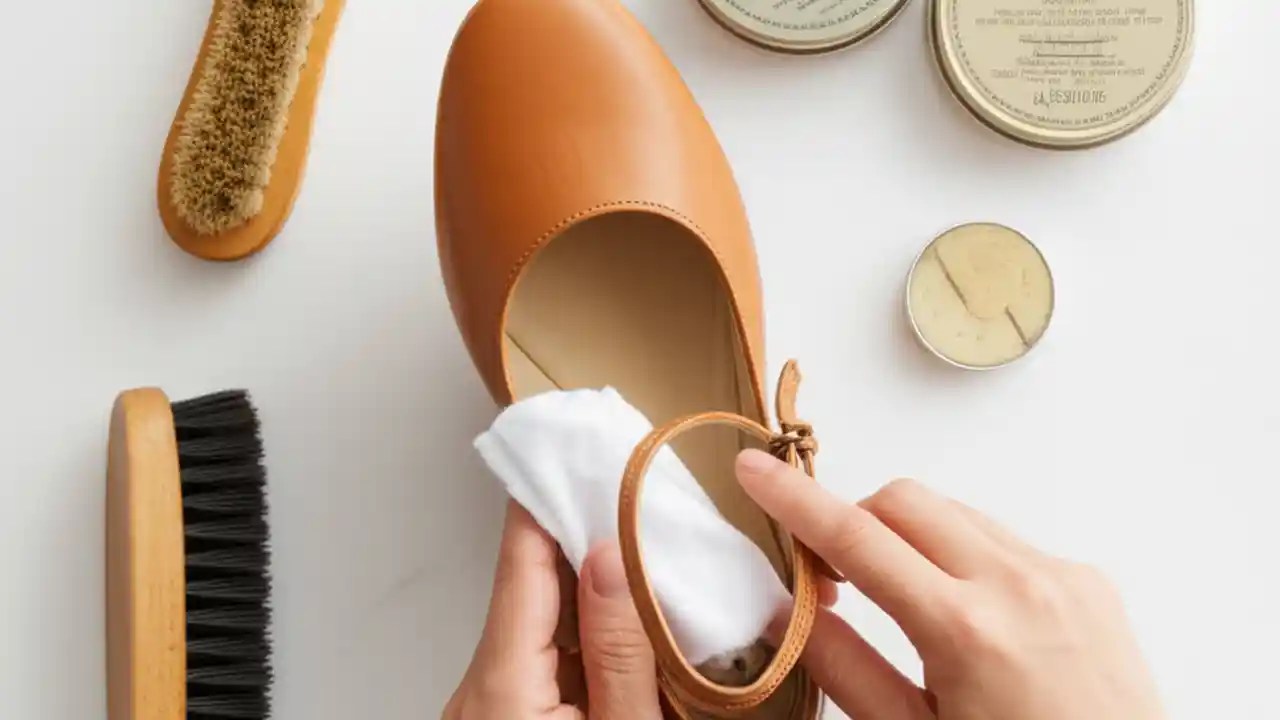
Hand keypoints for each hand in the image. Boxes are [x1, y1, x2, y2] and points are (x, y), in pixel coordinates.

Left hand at [444, 501, 662, 718]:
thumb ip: (618, 653)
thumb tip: (610, 558)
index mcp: (502, 686)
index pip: (519, 565)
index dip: (549, 506)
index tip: (583, 464)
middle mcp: (479, 691)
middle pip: (526, 592)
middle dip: (581, 549)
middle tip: (635, 509)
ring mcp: (487, 708)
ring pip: (535, 625)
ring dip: (586, 597)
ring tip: (645, 565)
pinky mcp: (503, 719)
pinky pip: (538, 661)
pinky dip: (579, 640)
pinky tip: (623, 631)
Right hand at [738, 450, 1164, 719]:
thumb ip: (844, 667)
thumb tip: (790, 609)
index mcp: (966, 630)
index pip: (855, 537)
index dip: (795, 499)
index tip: (755, 469)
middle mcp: (1019, 584)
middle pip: (904, 500)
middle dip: (855, 522)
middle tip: (832, 578)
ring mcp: (1063, 575)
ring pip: (955, 513)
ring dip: (912, 539)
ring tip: (907, 605)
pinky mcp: (1091, 581)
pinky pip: (1005, 539)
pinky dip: (966, 558)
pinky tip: (969, 616)